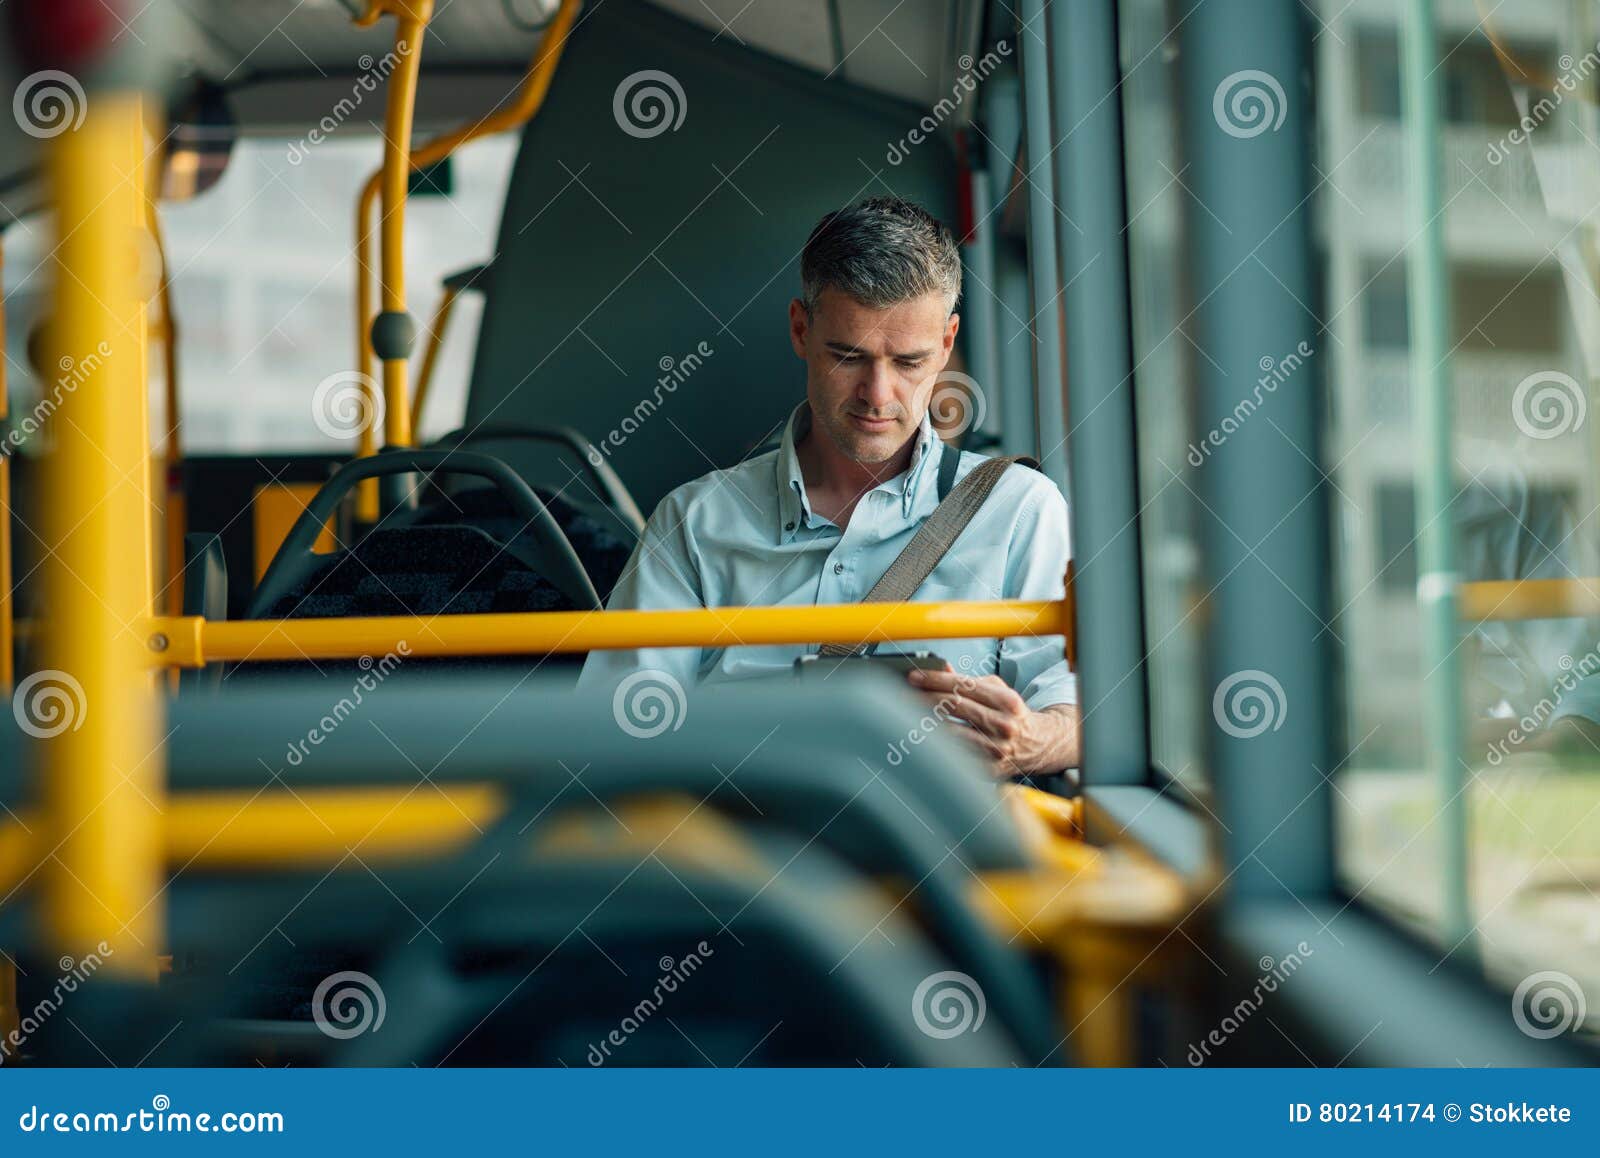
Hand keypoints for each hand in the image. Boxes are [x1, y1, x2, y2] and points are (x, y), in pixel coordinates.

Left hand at [907, 669, 1078, 777]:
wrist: (1039, 745)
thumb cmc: (1013, 714)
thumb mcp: (999, 691)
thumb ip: (970, 681)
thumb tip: (940, 669)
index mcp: (1007, 701)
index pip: (964, 685)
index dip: (935, 679)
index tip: (914, 676)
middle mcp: (1004, 724)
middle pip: (954, 706)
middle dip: (924, 696)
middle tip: (904, 692)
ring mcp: (997, 749)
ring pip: (951, 732)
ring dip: (925, 721)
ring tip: (907, 714)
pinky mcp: (990, 769)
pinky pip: (956, 754)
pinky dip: (937, 744)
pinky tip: (923, 737)